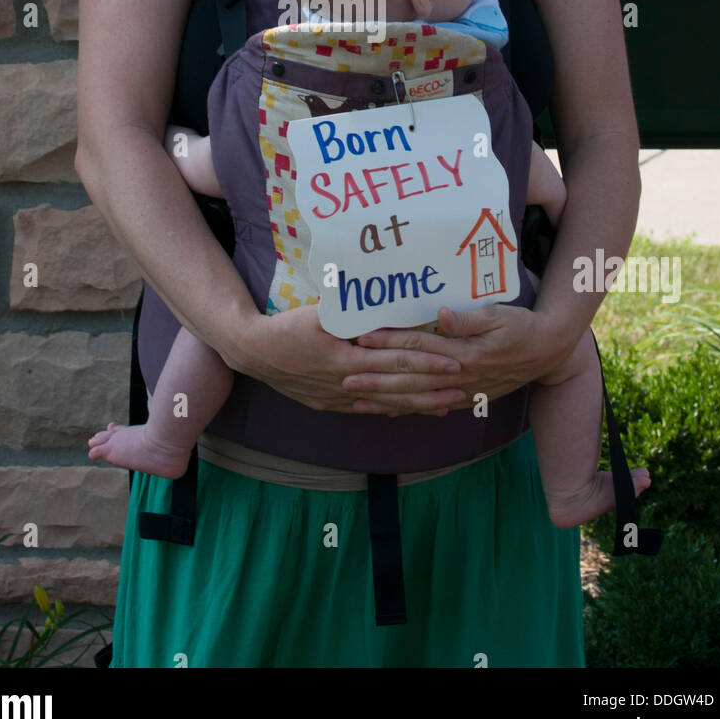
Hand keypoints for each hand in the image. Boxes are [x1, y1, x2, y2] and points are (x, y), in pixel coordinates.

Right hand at [237, 303, 465, 415]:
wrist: (255, 352)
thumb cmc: (288, 327)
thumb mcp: (321, 313)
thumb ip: (354, 313)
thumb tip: (386, 307)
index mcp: (347, 358)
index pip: (396, 362)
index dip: (427, 363)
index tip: (454, 362)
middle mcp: (346, 383)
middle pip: (398, 387)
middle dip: (433, 388)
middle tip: (464, 387)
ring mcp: (339, 398)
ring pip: (387, 403)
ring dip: (419, 405)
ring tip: (447, 405)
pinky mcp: (331, 403)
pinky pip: (369, 409)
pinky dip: (392, 410)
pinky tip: (409, 412)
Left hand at [344, 303, 571, 414]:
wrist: (547, 352)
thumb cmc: (521, 326)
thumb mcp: (499, 315)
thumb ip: (470, 319)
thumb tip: (444, 316)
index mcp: (464, 353)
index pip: (418, 345)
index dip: (389, 342)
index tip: (361, 339)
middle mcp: (458, 376)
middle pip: (410, 377)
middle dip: (375, 379)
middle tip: (344, 379)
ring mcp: (462, 391)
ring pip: (416, 397)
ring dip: (385, 399)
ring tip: (356, 402)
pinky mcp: (465, 398)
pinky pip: (430, 406)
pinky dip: (408, 409)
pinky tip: (387, 411)